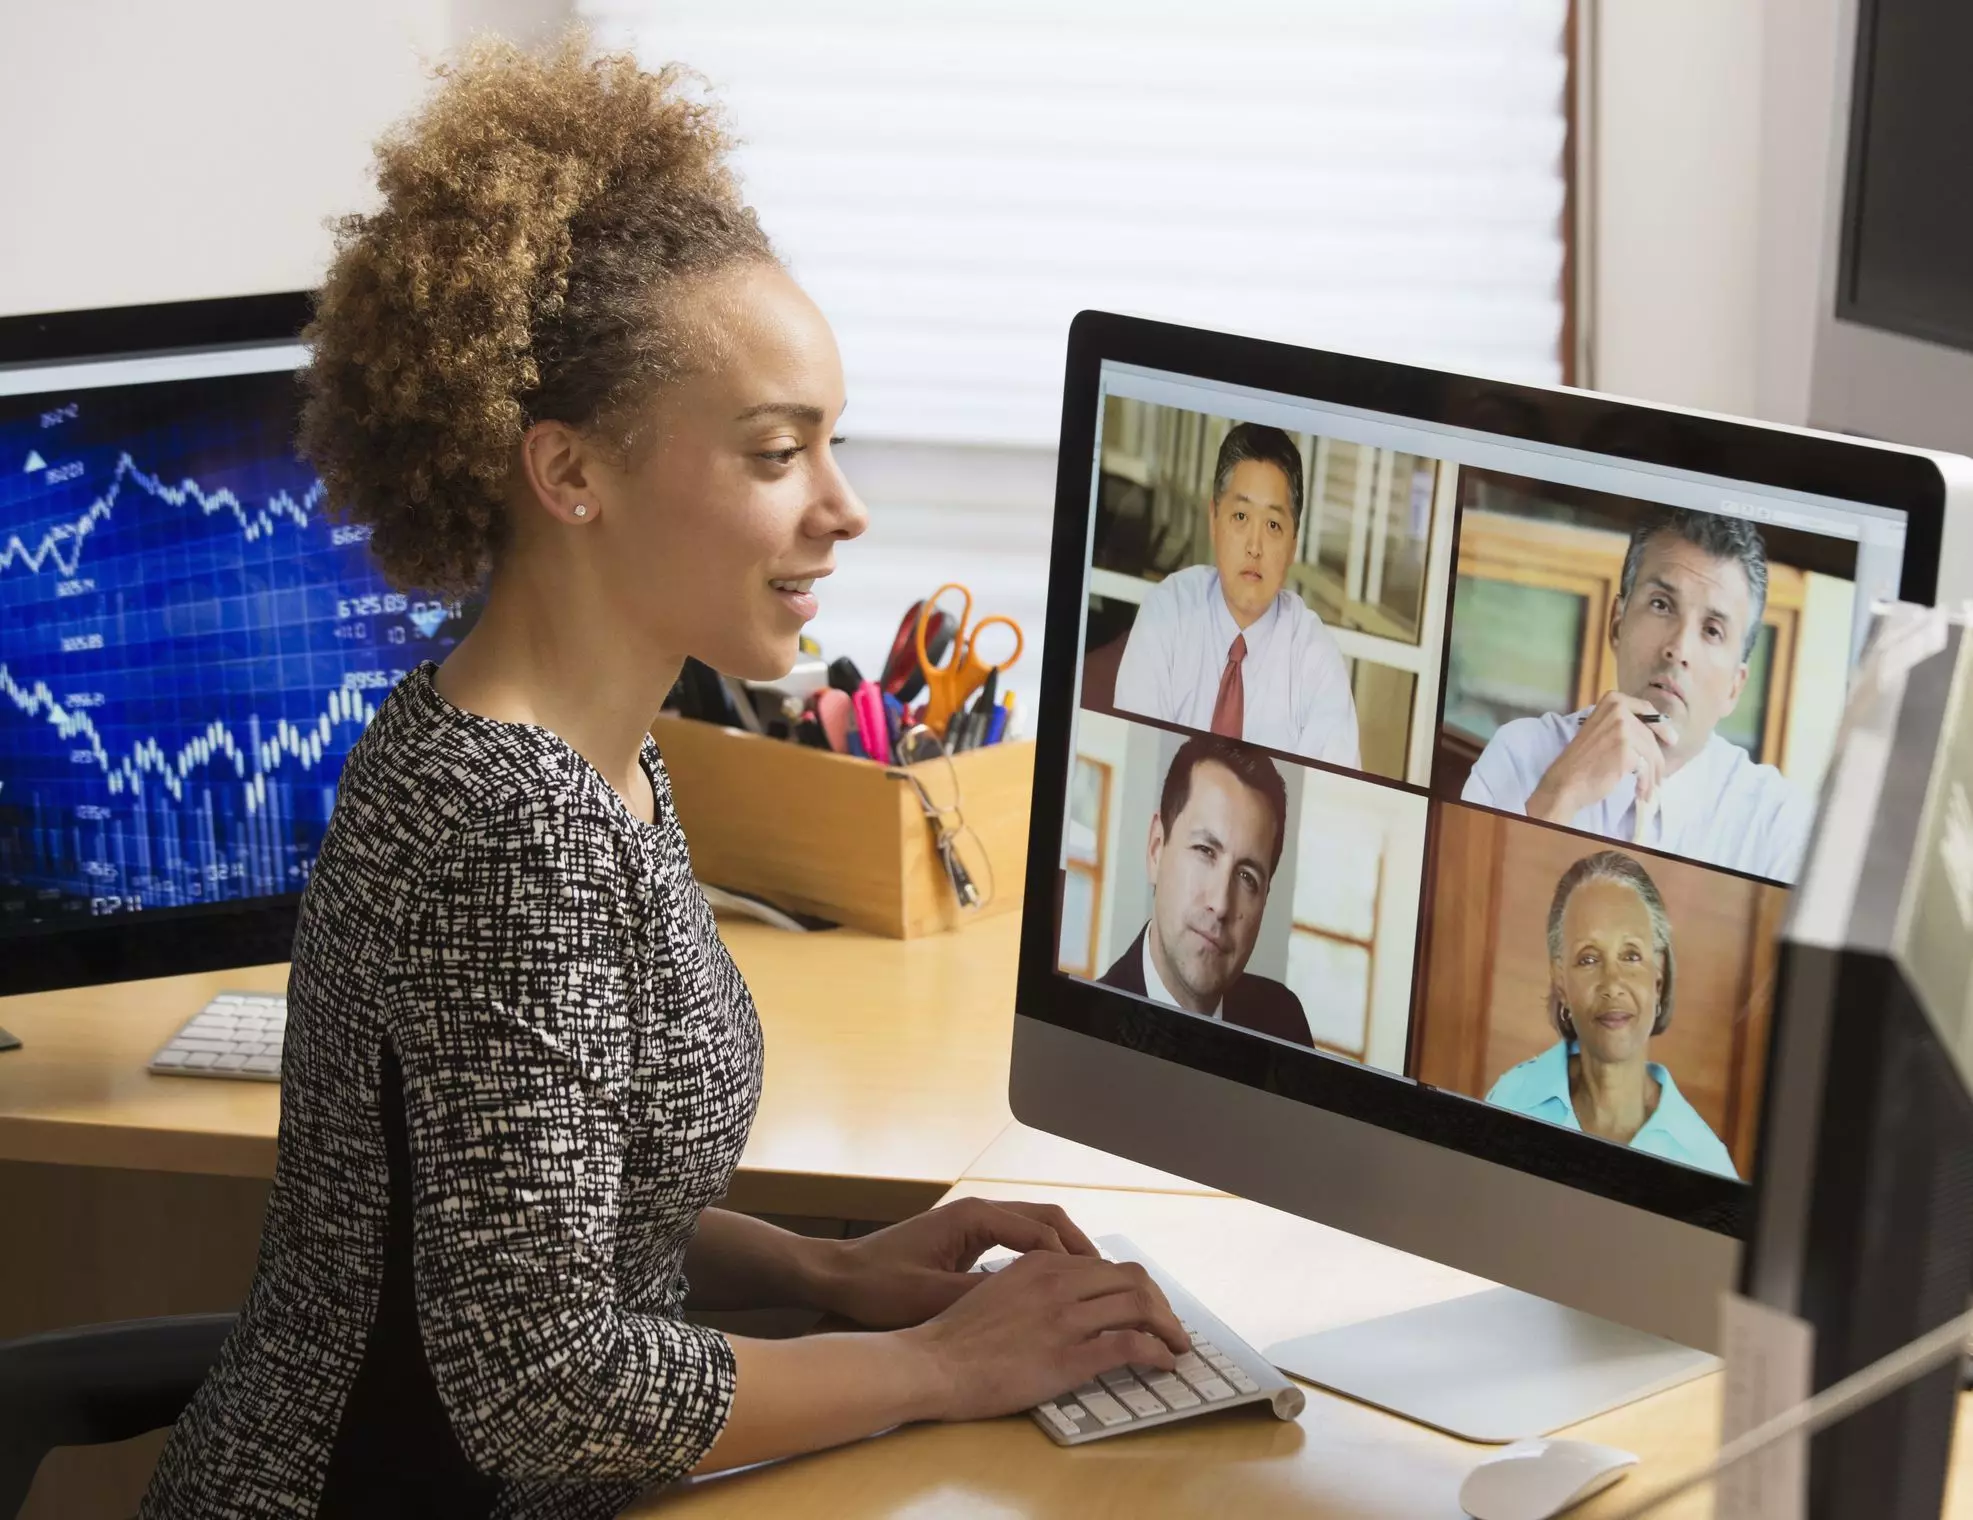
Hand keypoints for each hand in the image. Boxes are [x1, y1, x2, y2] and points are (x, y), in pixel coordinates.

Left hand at [807, 1197, 1099, 1329]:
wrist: (836, 1275)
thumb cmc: (877, 1286)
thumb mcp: (932, 1297)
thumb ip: (982, 1296)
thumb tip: (1033, 1305)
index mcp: (975, 1218)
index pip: (1044, 1232)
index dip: (1075, 1262)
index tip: (1099, 1291)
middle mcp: (979, 1211)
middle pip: (1048, 1220)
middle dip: (1080, 1249)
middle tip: (1108, 1284)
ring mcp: (973, 1222)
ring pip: (1036, 1227)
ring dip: (1064, 1252)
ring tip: (1091, 1287)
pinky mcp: (967, 1237)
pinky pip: (1019, 1239)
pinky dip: (1042, 1258)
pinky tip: (1053, 1288)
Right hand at [905, 1250, 1189, 1421]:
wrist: (932, 1364)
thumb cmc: (955, 1336)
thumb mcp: (996, 1290)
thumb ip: (1033, 1286)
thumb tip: (1064, 1299)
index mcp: (1040, 1264)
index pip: (1105, 1265)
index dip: (1133, 1287)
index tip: (1144, 1307)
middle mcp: (1057, 1283)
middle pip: (1132, 1278)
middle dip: (1160, 1302)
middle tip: (1170, 1325)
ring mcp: (1064, 1319)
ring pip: (1139, 1306)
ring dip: (1168, 1326)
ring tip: (1177, 1345)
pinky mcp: (1068, 1357)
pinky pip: (1131, 1346)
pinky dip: (1158, 1352)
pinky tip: (1164, 1363)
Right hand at [1526, 691, 1678, 823]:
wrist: (1566, 781)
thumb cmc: (1582, 760)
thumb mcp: (1601, 730)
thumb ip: (1624, 724)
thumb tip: (1660, 732)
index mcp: (1613, 701)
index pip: (1647, 711)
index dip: (1661, 727)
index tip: (1670, 739)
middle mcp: (1618, 710)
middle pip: (1650, 736)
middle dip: (1657, 759)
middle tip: (1660, 777)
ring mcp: (1622, 729)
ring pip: (1651, 753)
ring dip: (1653, 774)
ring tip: (1650, 788)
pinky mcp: (1626, 749)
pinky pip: (1646, 767)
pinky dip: (1646, 782)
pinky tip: (1641, 791)